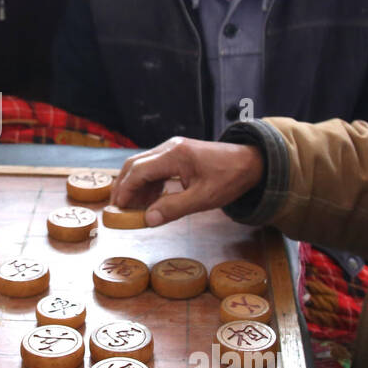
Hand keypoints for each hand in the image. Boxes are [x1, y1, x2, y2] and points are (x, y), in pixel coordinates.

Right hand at [110, 136, 264, 226]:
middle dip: (123, 186)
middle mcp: (169, 148)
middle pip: (135, 165)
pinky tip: (150, 200)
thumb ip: (174, 208)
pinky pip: (154, 168)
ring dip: (135, 186)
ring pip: (142, 166)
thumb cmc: (230, 178)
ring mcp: (172, 149)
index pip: (138, 171)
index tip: (117, 209)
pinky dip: (147, 184)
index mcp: (174, 155)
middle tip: (117, 209)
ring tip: (133, 208)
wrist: (251, 162)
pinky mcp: (177, 154)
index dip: (124, 190)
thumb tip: (147, 219)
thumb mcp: (204, 198)